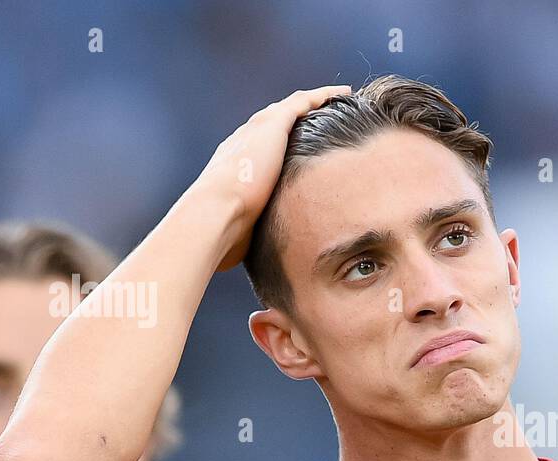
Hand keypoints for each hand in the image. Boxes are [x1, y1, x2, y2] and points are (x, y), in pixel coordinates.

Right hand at [193, 85, 352, 270]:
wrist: (214, 216)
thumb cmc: (221, 236)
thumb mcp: (238, 238)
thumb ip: (249, 242)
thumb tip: (254, 269)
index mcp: (232, 168)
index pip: (257, 152)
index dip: (276, 149)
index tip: (291, 151)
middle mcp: (242, 143)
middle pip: (273, 125)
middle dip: (295, 120)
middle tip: (319, 116)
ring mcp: (256, 131)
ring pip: (290, 107)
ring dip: (313, 102)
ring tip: (337, 98)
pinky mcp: (272, 125)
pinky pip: (303, 102)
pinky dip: (322, 96)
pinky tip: (343, 94)